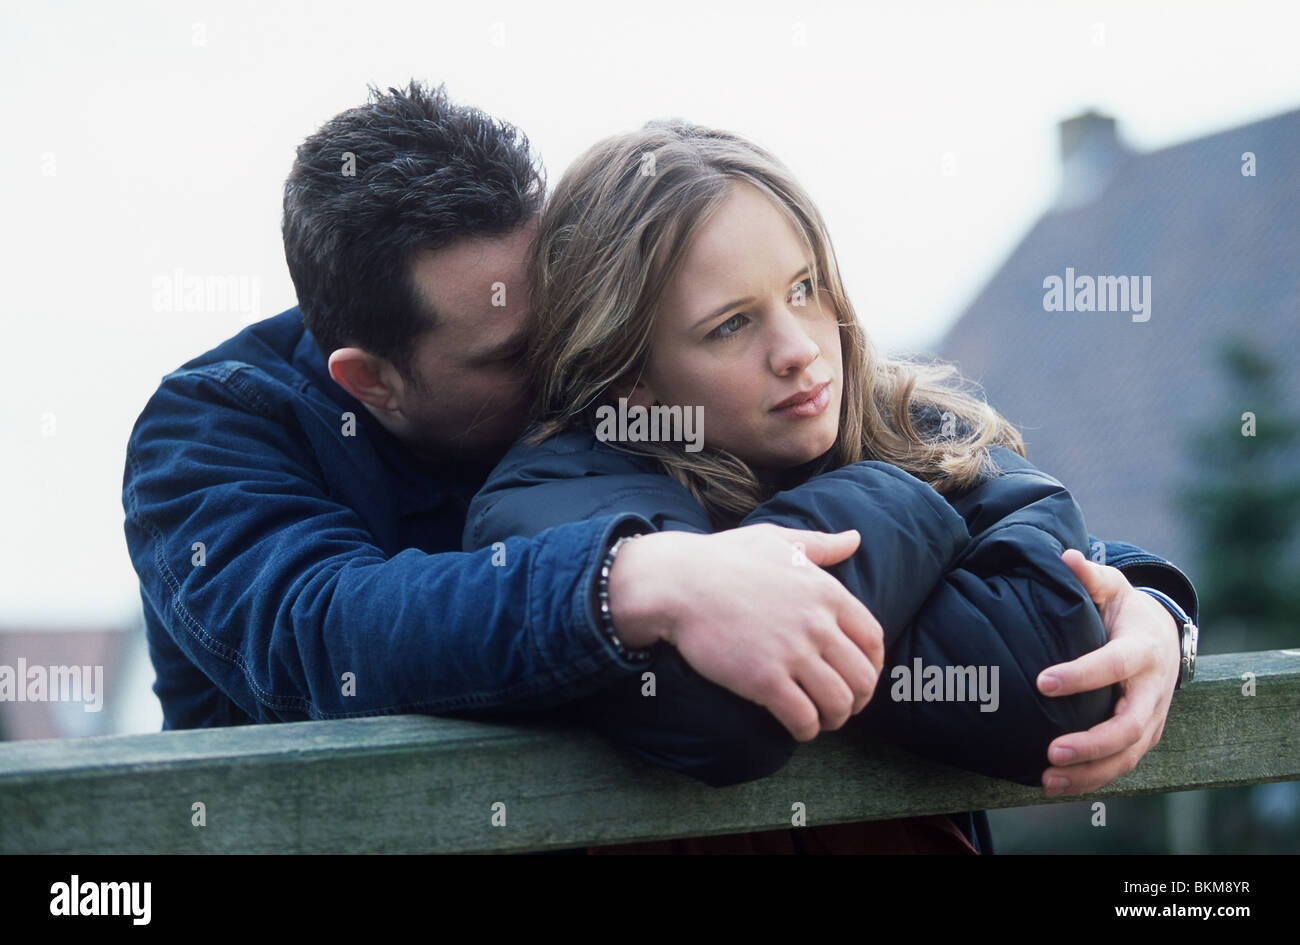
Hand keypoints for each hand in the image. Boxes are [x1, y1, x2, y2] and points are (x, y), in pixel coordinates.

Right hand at [608, 524, 884, 741]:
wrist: (678, 582)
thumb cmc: (723, 559)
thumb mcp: (777, 540)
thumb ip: (820, 544)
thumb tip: (855, 538)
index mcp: (826, 592)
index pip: (873, 639)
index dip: (872, 665)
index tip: (860, 675)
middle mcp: (817, 624)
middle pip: (863, 677)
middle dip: (858, 699)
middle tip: (842, 706)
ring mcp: (792, 653)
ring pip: (839, 703)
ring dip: (835, 719)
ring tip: (821, 720)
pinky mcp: (765, 680)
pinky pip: (804, 718)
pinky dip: (807, 730)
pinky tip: (798, 728)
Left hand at [1035, 548, 1180, 794]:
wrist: (1163, 636)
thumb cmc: (1125, 609)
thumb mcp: (1111, 587)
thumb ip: (1088, 576)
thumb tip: (1065, 556)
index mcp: (1143, 649)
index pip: (1114, 665)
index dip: (1082, 675)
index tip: (1042, 682)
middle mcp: (1153, 689)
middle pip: (1129, 725)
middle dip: (1092, 743)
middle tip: (1051, 751)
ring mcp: (1152, 718)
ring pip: (1127, 755)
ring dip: (1090, 772)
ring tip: (1048, 779)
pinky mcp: (1143, 737)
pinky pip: (1121, 764)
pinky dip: (1093, 779)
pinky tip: (1057, 786)